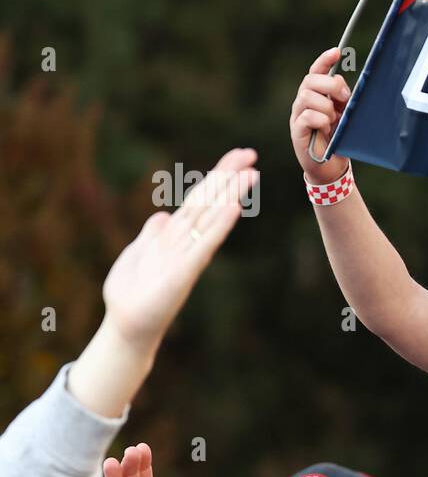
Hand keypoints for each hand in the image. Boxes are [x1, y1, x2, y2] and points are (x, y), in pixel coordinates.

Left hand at [68, 148, 257, 418]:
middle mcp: (187, 240)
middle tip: (251, 154)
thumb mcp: (137, 254)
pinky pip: (206, 242)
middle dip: (229, 177)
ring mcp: (189, 254)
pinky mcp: (186, 270)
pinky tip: (234, 207)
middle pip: (211, 201)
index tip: (236, 157)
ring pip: (212, 217)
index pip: (199, 199)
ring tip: (251, 173)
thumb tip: (162, 214)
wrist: (127, 323)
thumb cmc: (133, 293)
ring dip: (232, 194)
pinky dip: (220, 225)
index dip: (216, 177)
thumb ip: (151, 235)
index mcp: (174, 234)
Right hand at [290, 47, 352, 184]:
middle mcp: (304, 101)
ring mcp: (298, 114)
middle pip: (311, 80)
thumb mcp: (346, 115)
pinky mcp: (297, 130)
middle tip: (345, 97)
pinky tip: (326, 128)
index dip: (324, 60)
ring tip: (334, 120)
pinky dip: (320, 119)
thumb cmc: (339, 138)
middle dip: (330, 85)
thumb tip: (348, 86)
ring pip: (307, 96)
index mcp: (317, 94)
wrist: (332, 165)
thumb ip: (345, 100)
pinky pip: (306, 116)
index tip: (337, 51)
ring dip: (326, 106)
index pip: (316, 71)